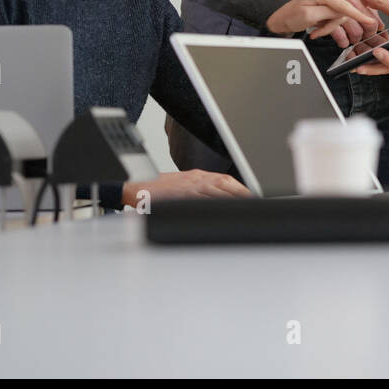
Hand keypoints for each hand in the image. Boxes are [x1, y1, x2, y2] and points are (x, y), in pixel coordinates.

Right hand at [122, 169, 252, 207]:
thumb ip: (199, 192)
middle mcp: (195, 178)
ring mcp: (188, 186)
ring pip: (215, 192)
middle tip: (255, 205)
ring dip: (230, 200)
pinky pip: (199, 201)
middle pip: (225, 184)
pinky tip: (220, 212)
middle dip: (242, 195)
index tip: (253, 198)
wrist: (134, 187)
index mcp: (197, 176)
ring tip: (244, 210)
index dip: (241, 190)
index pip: (226, 180)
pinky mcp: (179, 195)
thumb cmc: (156, 191)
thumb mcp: (182, 187)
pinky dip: (211, 206)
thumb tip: (215, 204)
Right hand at [266, 0, 388, 43]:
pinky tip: (342, 40)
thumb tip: (380, 26)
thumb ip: (363, 7)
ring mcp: (332, 4)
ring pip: (355, 31)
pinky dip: (343, 41)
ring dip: (356, 39)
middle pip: (368, 21)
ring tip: (352, 39)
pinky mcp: (319, 16)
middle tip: (368, 39)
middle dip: (370, 34)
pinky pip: (339, 36)